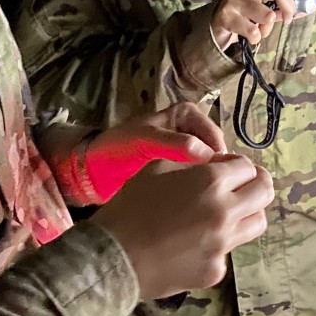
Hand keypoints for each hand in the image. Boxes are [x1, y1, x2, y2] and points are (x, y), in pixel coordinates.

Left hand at [85, 102, 226, 202]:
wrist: (98, 168)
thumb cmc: (119, 146)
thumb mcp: (145, 139)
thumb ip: (173, 143)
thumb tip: (206, 155)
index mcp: (188, 114)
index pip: (214, 136)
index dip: (218, 158)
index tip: (217, 182)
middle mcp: (192, 130)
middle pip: (216, 153)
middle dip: (215, 172)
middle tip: (212, 194)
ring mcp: (188, 152)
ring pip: (210, 168)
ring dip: (207, 183)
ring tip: (202, 200)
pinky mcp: (182, 171)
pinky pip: (198, 180)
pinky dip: (197, 190)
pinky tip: (194, 202)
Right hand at [91, 154, 273, 298]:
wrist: (113, 257)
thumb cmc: (130, 207)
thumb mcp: (158, 167)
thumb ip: (192, 163)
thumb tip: (214, 165)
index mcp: (211, 181)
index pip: (247, 167)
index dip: (236, 165)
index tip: (225, 169)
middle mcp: (225, 211)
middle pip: (264, 192)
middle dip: (256, 184)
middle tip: (243, 185)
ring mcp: (223, 244)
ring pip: (257, 223)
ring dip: (247, 212)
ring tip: (227, 212)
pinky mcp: (216, 270)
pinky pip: (229, 251)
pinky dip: (219, 244)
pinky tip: (195, 242)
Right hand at [211, 0, 315, 50]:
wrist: (216, 24)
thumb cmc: (245, 14)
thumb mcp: (262, 5)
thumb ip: (281, 6)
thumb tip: (306, 9)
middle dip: (289, 7)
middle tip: (288, 19)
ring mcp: (235, 0)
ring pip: (268, 15)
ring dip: (268, 28)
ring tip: (260, 29)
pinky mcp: (227, 16)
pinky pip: (254, 32)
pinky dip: (257, 38)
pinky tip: (249, 35)